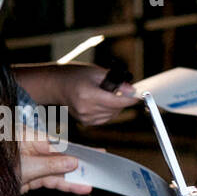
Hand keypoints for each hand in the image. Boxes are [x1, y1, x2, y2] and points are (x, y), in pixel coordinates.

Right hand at [13, 62, 137, 125]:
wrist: (58, 85)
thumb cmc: (76, 76)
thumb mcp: (97, 73)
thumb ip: (116, 82)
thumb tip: (132, 91)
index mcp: (87, 95)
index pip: (115, 102)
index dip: (129, 99)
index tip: (138, 96)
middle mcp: (86, 109)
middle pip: (115, 109)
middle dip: (121, 100)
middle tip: (116, 90)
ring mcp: (85, 117)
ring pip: (112, 115)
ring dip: (114, 106)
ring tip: (104, 95)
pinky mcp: (85, 122)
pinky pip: (105, 119)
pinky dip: (107, 111)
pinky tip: (99, 102)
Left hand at [18, 135, 86, 194]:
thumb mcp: (27, 167)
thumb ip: (51, 165)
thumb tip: (74, 162)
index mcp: (26, 138)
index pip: (54, 142)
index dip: (72, 148)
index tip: (88, 153)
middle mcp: (32, 150)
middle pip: (58, 156)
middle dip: (76, 163)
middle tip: (96, 165)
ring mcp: (33, 164)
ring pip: (58, 170)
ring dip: (74, 177)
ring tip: (91, 181)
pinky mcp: (34, 178)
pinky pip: (53, 180)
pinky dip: (66, 185)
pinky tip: (80, 187)